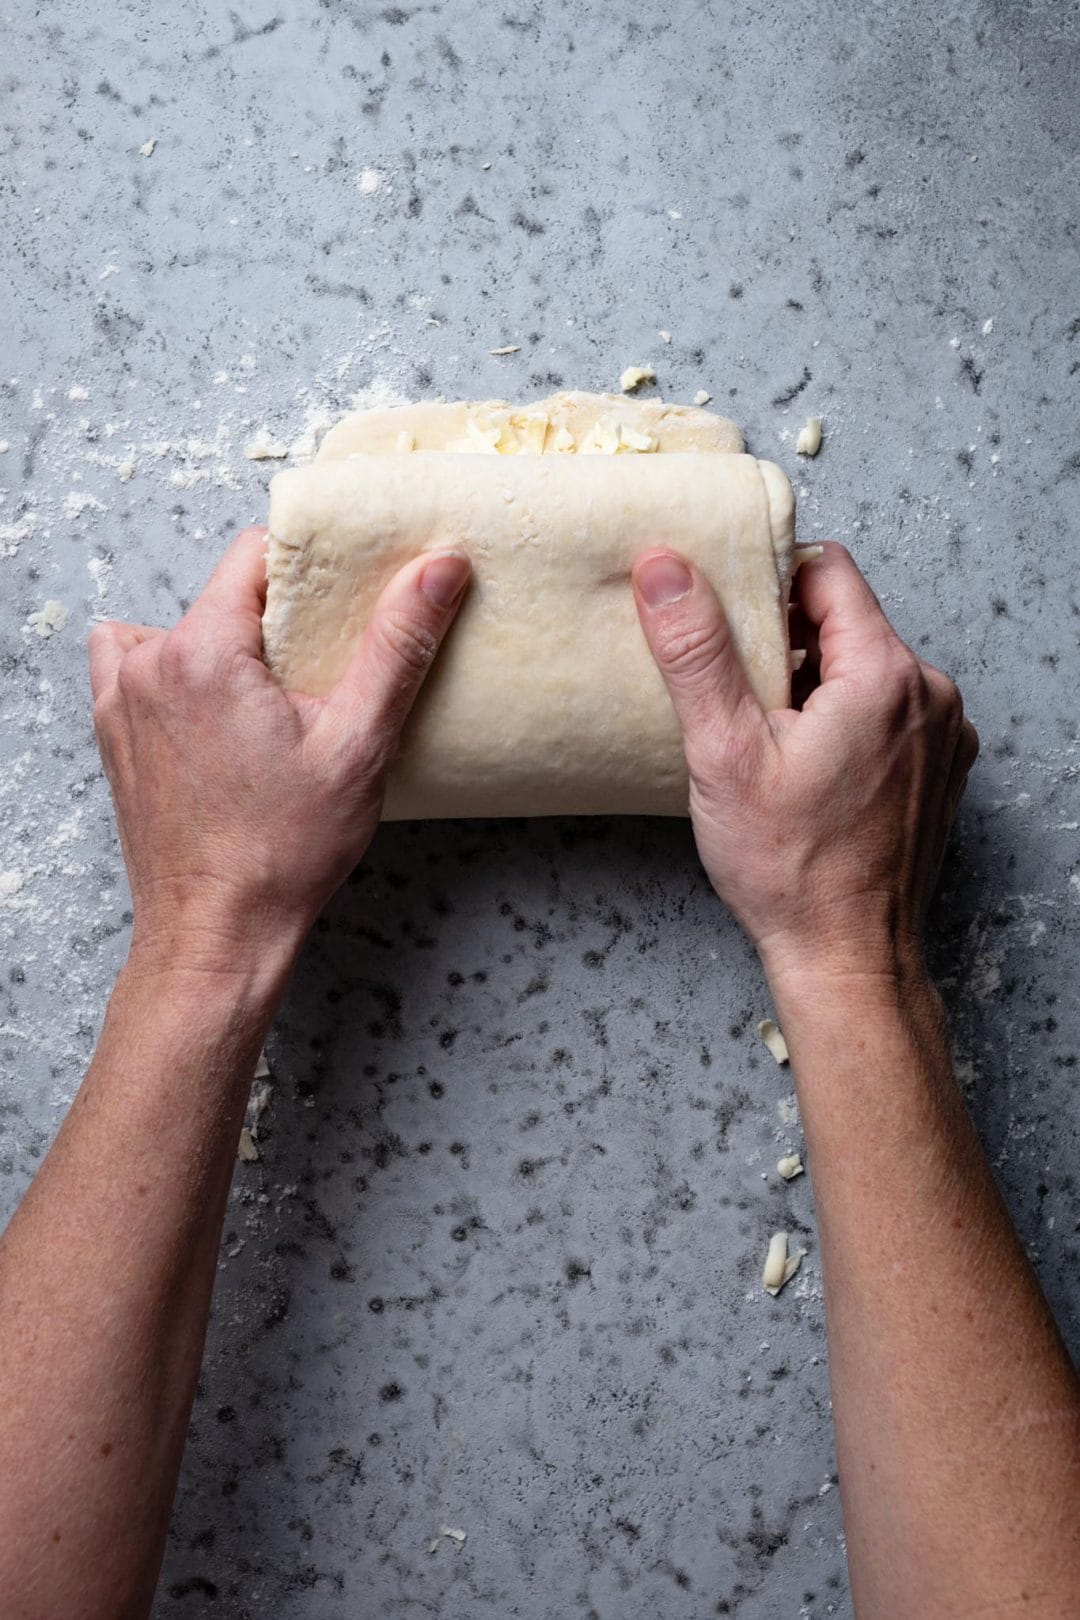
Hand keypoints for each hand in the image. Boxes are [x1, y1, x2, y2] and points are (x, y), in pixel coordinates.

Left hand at [89, 529, 469, 978]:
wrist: (217, 935)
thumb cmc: (281, 855)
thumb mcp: (357, 746)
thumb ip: (396, 647)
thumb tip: (437, 570)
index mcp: (203, 652)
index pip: (255, 553)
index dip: (306, 567)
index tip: (340, 599)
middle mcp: (147, 665)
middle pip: (219, 593)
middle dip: (273, 616)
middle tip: (318, 669)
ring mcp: (120, 701)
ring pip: (180, 628)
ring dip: (224, 645)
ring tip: (270, 700)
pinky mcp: (114, 734)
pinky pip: (137, 667)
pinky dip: (175, 673)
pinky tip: (220, 717)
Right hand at [632, 543, 978, 983]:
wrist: (847, 958)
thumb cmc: (791, 870)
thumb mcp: (724, 752)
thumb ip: (697, 652)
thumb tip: (664, 570)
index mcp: (886, 674)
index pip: (828, 572)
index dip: (768, 580)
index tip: (725, 615)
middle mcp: (929, 695)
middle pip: (846, 621)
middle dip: (785, 640)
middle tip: (733, 691)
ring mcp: (941, 735)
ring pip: (864, 668)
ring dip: (812, 684)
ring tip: (764, 737)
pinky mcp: (937, 770)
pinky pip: (886, 713)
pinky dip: (843, 721)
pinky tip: (802, 768)